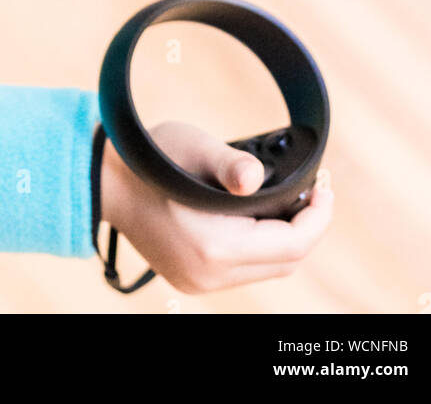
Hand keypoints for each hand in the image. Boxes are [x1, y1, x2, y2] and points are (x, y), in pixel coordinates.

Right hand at [99, 120, 332, 293]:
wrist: (105, 182)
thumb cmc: (150, 158)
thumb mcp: (193, 148)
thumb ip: (230, 163)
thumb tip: (254, 177)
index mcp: (213, 247)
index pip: (291, 246)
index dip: (318, 218)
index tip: (325, 188)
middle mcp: (209, 275)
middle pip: (284, 263)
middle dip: (305, 227)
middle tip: (312, 190)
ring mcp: (199, 282)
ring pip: (267, 269)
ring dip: (284, 238)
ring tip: (289, 199)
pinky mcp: (192, 280)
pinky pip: (244, 270)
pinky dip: (260, 244)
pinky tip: (258, 216)